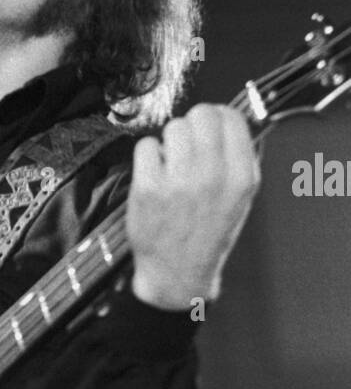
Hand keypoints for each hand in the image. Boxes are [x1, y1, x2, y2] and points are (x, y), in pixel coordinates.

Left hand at [126, 104, 259, 309]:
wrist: (178, 274)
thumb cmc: (208, 234)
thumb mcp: (240, 199)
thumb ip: (240, 158)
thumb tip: (229, 119)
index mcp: (241, 177)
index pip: (232, 118)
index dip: (218, 116)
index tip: (210, 127)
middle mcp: (213, 177)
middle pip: (201, 115)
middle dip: (192, 125)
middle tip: (187, 145)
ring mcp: (179, 182)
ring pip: (173, 127)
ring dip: (170, 141)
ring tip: (172, 164)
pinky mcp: (147, 188)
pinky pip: (146, 145)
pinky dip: (148, 156)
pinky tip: (155, 174)